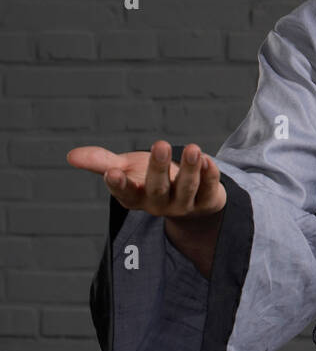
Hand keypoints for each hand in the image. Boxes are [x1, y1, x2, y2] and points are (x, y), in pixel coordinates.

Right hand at [66, 139, 226, 219]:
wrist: (188, 197)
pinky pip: (208, 189)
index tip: (112, 172)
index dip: (118, 185)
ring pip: (186, 189)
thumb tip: (71, 156)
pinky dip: (209, 175)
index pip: (124, 194)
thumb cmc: (150, 178)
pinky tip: (207, 159)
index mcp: (136, 197)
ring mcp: (184, 206)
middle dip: (159, 169)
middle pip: (157, 190)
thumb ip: (101, 162)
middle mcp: (159, 204)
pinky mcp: (207, 201)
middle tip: (160, 144)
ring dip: (190, 169)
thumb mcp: (126, 168)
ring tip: (193, 148)